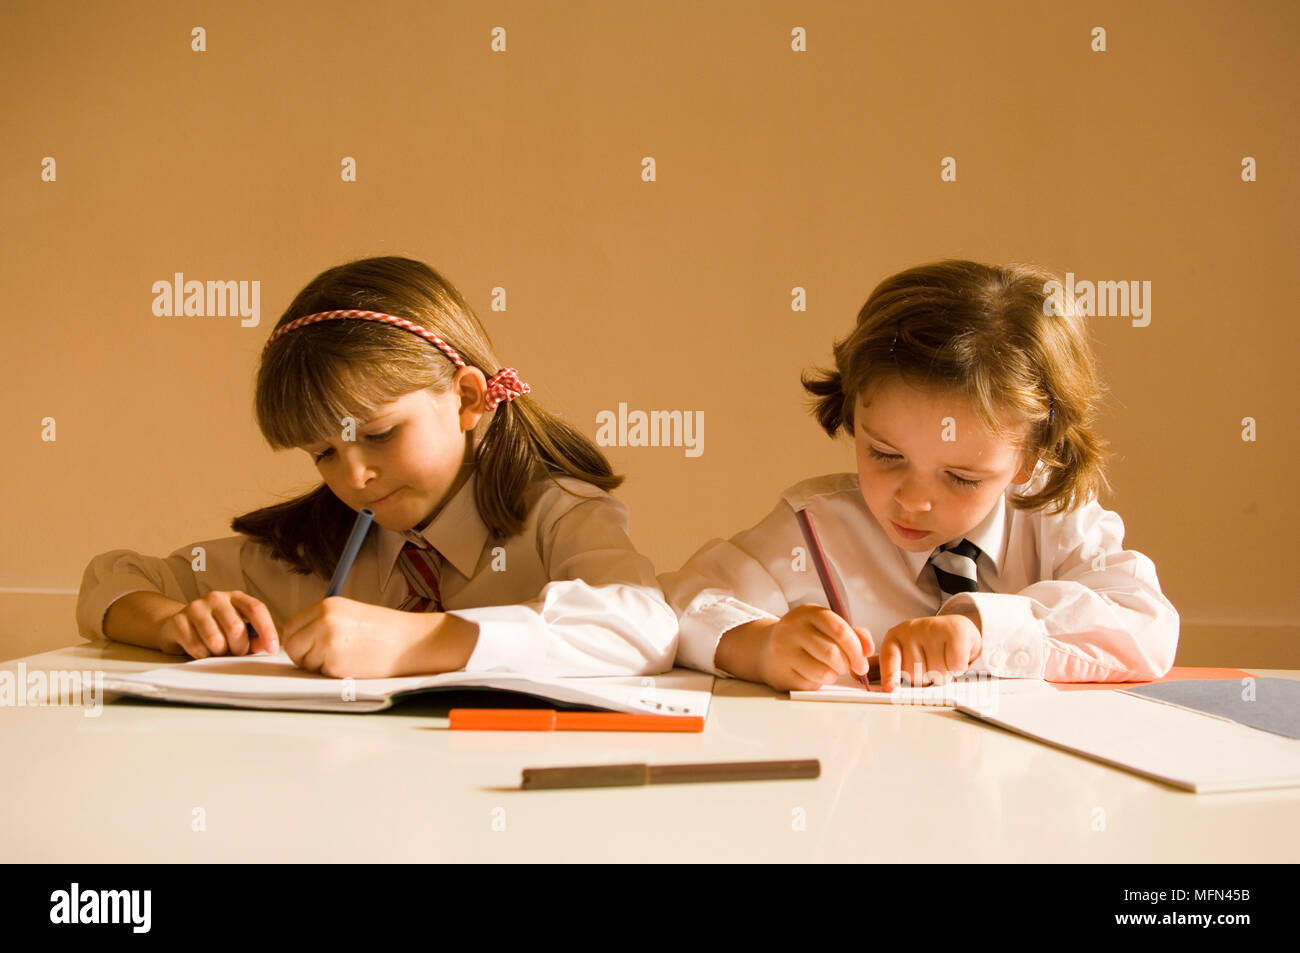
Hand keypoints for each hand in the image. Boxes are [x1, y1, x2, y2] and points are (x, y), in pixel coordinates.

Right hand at [158, 590, 278, 657]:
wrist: (178, 625)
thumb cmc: (215, 628)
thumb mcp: (238, 629)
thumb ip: (254, 637)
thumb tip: (266, 646)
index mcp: (236, 597)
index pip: (256, 609)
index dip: (267, 629)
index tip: (272, 648)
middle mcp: (216, 598)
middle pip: (236, 628)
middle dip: (239, 647)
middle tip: (235, 652)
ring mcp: (196, 607)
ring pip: (215, 640)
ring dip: (220, 653)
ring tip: (218, 650)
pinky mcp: (179, 621)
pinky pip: (196, 647)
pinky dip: (203, 656)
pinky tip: (203, 650)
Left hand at [280, 597, 478, 678]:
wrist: (412, 642)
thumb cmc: (385, 630)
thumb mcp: (350, 614)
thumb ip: (322, 622)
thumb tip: (297, 640)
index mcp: (327, 606)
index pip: (292, 627)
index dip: (299, 640)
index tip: (310, 647)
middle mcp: (324, 622)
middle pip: (292, 646)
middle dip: (304, 655)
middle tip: (325, 657)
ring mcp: (329, 643)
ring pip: (305, 662)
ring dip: (319, 665)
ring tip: (347, 656)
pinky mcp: (336, 665)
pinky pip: (322, 674)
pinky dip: (334, 673)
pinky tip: (354, 664)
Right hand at [755, 604, 873, 691]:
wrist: (766, 648)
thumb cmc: (804, 637)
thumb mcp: (826, 626)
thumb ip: (852, 633)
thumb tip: (868, 649)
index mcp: (808, 613)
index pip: (839, 630)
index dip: (856, 649)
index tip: (862, 662)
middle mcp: (792, 629)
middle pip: (832, 653)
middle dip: (847, 665)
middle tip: (849, 668)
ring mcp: (783, 652)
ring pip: (823, 672)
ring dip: (833, 675)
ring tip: (829, 669)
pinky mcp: (780, 674)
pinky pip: (811, 685)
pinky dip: (818, 683)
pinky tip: (811, 674)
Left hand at [877, 614, 981, 690]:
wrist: (956, 630)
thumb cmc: (929, 648)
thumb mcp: (907, 658)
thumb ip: (899, 675)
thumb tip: (895, 691)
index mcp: (894, 638)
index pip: (889, 658)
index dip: (891, 675)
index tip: (891, 688)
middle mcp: (910, 630)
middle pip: (916, 674)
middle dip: (926, 677)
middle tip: (932, 664)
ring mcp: (932, 628)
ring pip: (937, 673)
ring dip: (944, 673)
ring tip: (944, 659)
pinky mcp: (954, 631)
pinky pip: (956, 665)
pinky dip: (958, 668)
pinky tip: (955, 656)